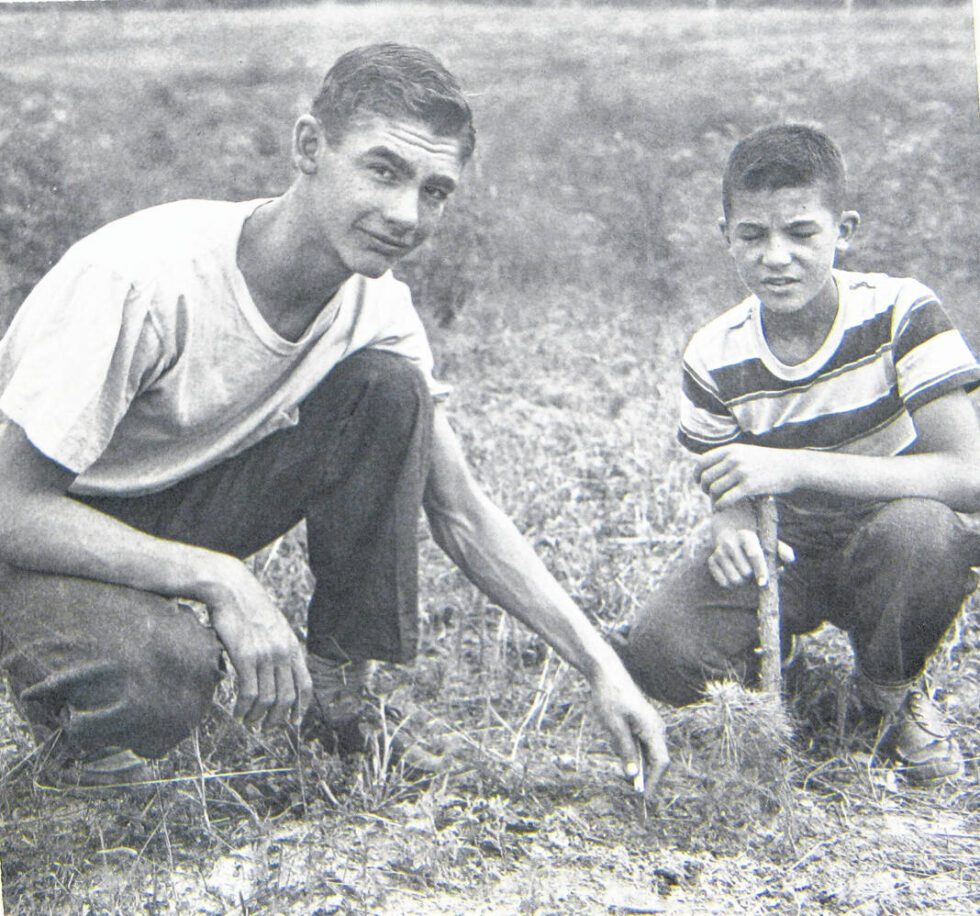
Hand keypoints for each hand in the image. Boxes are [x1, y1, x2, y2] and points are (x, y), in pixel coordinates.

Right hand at [204, 559, 311, 728]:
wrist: (231, 589)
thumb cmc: (248, 609)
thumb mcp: (274, 628)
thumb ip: (279, 648)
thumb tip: (277, 673)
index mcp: (292, 647)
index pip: (305, 685)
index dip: (301, 708)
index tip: (292, 722)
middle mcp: (283, 652)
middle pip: (288, 698)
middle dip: (278, 719)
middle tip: (266, 728)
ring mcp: (266, 654)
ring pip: (268, 700)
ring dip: (258, 717)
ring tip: (249, 722)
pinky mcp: (245, 655)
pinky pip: (248, 692)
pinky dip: (244, 708)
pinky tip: (237, 713)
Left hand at [590, 666, 668, 796]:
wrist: (607, 674)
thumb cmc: (610, 698)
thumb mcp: (614, 726)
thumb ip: (625, 750)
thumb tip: (633, 775)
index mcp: (652, 728)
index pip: (661, 762)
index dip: (654, 781)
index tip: (643, 797)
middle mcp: (656, 727)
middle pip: (657, 759)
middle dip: (645, 774)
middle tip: (631, 789)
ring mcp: (650, 724)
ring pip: (647, 751)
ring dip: (636, 760)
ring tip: (619, 754)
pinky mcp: (643, 722)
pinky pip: (641, 742)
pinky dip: (631, 749)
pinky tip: (617, 740)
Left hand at [695, 445, 804, 509]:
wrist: (792, 467)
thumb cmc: (768, 463)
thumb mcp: (746, 453)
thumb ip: (728, 458)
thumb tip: (708, 468)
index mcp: (731, 449)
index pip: (702, 462)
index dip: (697, 474)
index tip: (700, 482)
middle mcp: (734, 459)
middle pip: (706, 477)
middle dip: (705, 488)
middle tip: (710, 494)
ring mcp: (741, 472)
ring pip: (714, 489)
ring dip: (713, 498)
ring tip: (718, 501)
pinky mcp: (749, 486)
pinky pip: (726, 499)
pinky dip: (720, 506)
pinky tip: (721, 508)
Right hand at [708, 526, 795, 587]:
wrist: (729, 528)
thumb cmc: (755, 538)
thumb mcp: (768, 539)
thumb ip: (781, 549)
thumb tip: (789, 560)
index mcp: (745, 536)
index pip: (754, 554)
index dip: (760, 570)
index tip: (764, 583)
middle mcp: (729, 543)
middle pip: (745, 572)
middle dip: (752, 576)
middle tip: (754, 570)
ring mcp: (718, 552)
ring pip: (734, 580)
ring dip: (743, 581)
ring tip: (745, 572)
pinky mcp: (711, 561)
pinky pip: (724, 583)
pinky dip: (732, 583)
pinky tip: (735, 572)